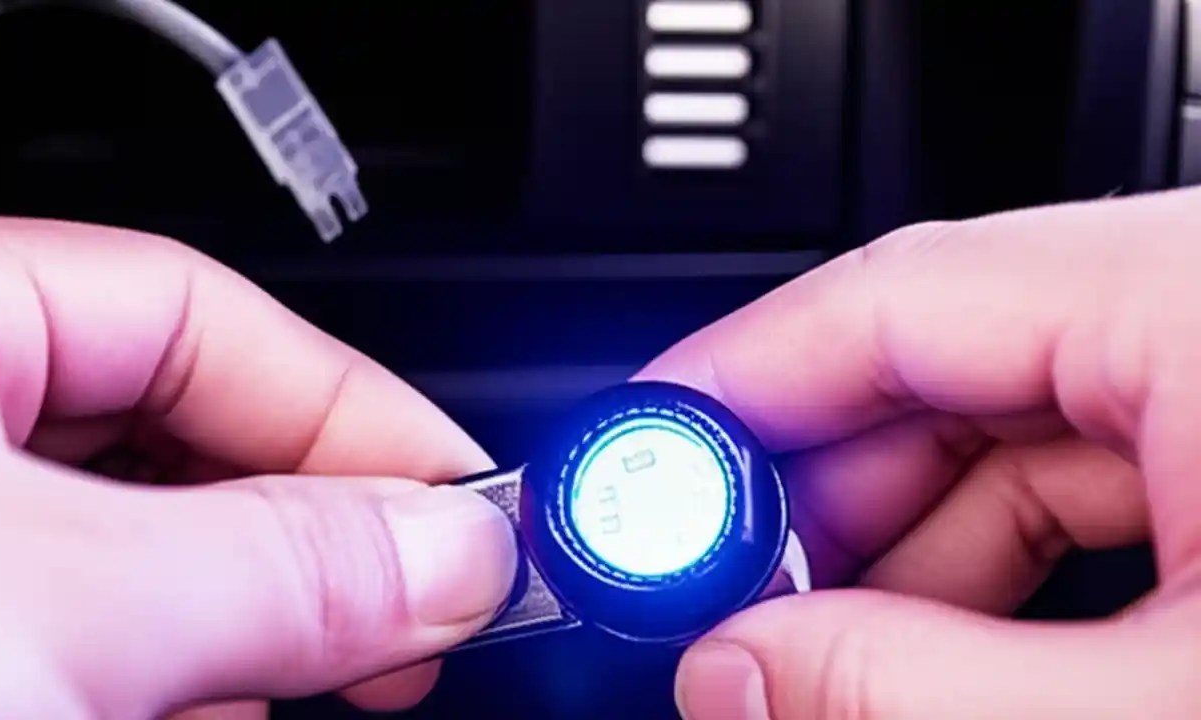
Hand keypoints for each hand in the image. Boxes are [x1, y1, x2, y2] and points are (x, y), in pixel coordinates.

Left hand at [0, 209, 515, 719]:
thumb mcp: (69, 608)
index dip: (353, 409)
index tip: (459, 506)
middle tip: (410, 612)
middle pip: (182, 434)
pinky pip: (79, 622)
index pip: (200, 311)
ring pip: (138, 545)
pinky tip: (203, 713)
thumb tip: (452, 547)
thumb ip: (283, 564)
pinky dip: (160, 669)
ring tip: (301, 683)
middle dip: (305, 538)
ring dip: (241, 620)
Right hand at [640, 188, 1200, 718]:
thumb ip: (922, 687)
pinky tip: (948, 644)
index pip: (896, 294)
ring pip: (1011, 417)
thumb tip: (740, 671)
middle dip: (815, 490)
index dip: (736, 380)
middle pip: (941, 356)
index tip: (647, 460)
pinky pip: (1095, 462)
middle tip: (727, 597)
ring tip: (829, 645)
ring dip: (903, 538)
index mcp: (1197, 297)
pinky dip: (1002, 548)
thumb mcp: (1160, 708)